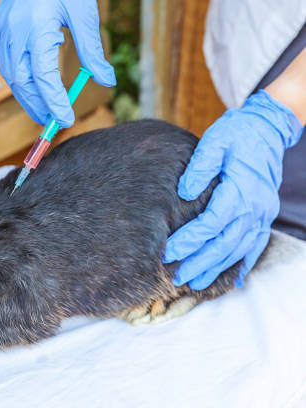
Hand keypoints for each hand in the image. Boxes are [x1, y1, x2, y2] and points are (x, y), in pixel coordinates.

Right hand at [0, 0, 115, 127]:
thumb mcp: (84, 13)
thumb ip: (93, 50)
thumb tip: (106, 80)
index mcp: (36, 28)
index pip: (44, 78)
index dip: (54, 103)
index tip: (66, 120)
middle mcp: (14, 33)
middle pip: (22, 83)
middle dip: (38, 106)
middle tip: (55, 122)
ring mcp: (2, 32)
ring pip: (10, 76)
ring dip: (26, 96)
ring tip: (44, 110)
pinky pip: (4, 64)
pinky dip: (18, 80)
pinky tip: (31, 88)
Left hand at [164, 90, 302, 289]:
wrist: (268, 129)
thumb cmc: (237, 134)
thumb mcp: (215, 142)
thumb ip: (199, 168)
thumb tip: (183, 192)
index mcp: (241, 190)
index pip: (211, 224)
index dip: (189, 241)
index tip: (166, 252)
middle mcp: (255, 207)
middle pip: (225, 244)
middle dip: (200, 264)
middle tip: (176, 278)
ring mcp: (263, 213)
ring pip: (240, 249)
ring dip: (217, 269)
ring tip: (195, 284)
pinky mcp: (264, 214)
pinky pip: (255, 245)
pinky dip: (243, 263)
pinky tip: (232, 280)